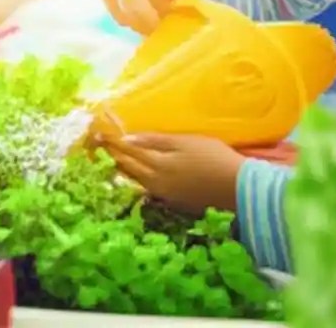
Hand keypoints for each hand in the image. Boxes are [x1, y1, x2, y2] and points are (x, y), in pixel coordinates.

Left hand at [97, 131, 244, 212]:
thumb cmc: (214, 158)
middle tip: (98, 146)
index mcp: (157, 164)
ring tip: (110, 159)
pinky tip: (134, 175)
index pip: (128, 150)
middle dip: (112, 155)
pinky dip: (135, 179)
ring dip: (121, 169)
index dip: (113, 141)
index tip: (99, 133)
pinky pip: (145, 189)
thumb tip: (128, 138)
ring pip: (135, 180)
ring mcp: (163, 194)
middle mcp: (155, 182)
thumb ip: (156, 141)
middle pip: (128, 167)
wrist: (238, 189)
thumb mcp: (186, 142)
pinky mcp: (172, 202)